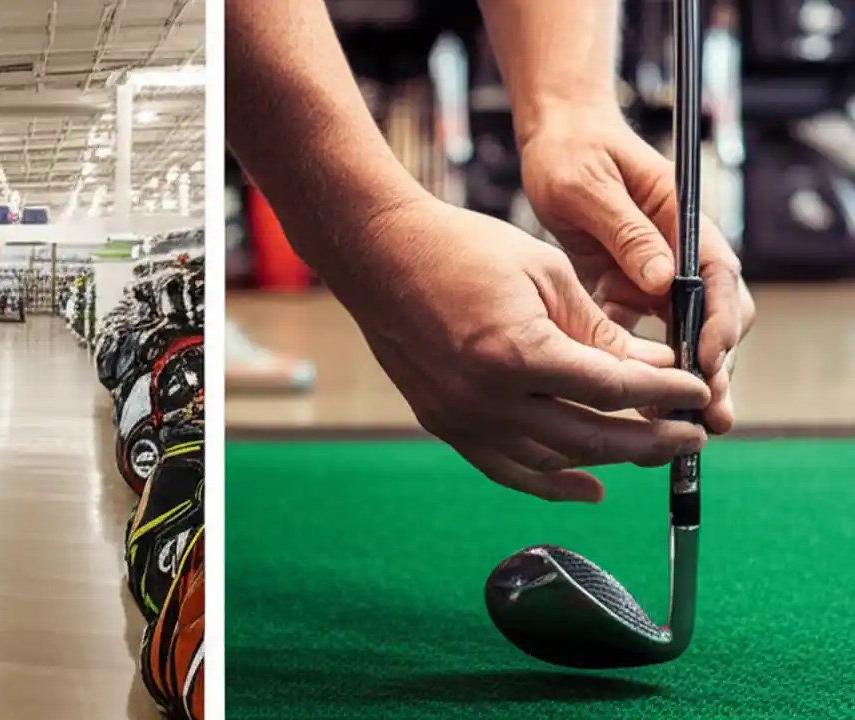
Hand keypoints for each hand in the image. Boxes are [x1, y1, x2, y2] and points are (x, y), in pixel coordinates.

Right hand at [328, 195, 709, 502]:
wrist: (379, 255)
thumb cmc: (461, 249)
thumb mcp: (546, 274)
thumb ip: (599, 330)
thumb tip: (652, 368)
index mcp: (518, 352)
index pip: (611, 389)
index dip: (662, 393)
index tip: (695, 390)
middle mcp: (487, 398)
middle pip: (589, 437)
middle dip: (650, 438)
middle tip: (691, 432)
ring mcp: (461, 418)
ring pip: (552, 460)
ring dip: (609, 460)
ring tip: (651, 450)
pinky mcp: (444, 423)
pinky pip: (506, 468)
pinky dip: (550, 483)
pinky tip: (589, 488)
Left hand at [519, 109, 755, 433]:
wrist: (553, 144)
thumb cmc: (574, 156)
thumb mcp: (590, 188)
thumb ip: (626, 233)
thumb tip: (663, 279)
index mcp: (682, 222)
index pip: (718, 277)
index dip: (718, 324)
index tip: (708, 363)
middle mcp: (677, 252)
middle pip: (711, 316)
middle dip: (714, 368)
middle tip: (709, 418)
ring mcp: (654, 273)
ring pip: (680, 336)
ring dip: (679, 378)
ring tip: (671, 423)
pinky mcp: (626, 289)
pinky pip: (639, 336)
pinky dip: (637, 367)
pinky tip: (623, 400)